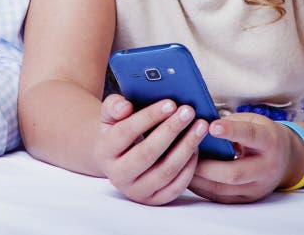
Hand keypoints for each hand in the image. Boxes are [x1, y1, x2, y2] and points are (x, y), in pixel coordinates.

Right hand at [92, 94, 209, 205]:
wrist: (116, 160)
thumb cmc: (117, 131)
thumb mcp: (109, 115)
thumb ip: (114, 106)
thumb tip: (126, 108)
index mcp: (105, 151)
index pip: (126, 132)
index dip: (149, 117)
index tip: (170, 103)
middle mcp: (118, 175)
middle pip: (148, 153)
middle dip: (171, 130)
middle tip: (189, 111)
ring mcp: (136, 191)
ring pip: (165, 171)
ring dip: (186, 147)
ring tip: (199, 127)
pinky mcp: (153, 200)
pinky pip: (176, 186)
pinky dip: (189, 166)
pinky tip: (196, 147)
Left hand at [188, 113, 303, 202]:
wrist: (287, 157)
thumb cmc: (261, 133)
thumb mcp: (252, 120)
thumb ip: (229, 122)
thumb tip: (198, 123)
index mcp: (269, 141)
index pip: (250, 136)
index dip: (230, 131)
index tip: (211, 126)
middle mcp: (266, 167)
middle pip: (234, 172)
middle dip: (206, 165)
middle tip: (185, 153)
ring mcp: (258, 187)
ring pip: (224, 189)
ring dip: (199, 179)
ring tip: (179, 165)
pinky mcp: (248, 199)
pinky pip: (221, 198)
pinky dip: (201, 188)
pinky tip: (187, 176)